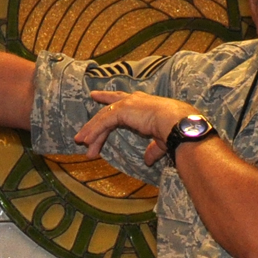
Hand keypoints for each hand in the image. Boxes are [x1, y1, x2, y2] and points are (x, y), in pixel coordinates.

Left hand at [73, 91, 196, 160]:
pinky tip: (87, 141)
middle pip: (108, 110)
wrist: (177, 123)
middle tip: (83, 133)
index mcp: (144, 103)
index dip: (108, 100)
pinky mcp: (122, 110)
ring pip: (103, 117)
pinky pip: (103, 122)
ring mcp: (127, 104)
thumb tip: (148, 160)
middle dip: (95, 122)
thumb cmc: (174, 129)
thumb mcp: (160, 140)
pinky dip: (94, 131)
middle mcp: (134, 100)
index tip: (96, 97)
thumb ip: (152, 149)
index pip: (122, 101)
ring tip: (81, 142)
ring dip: (92, 130)